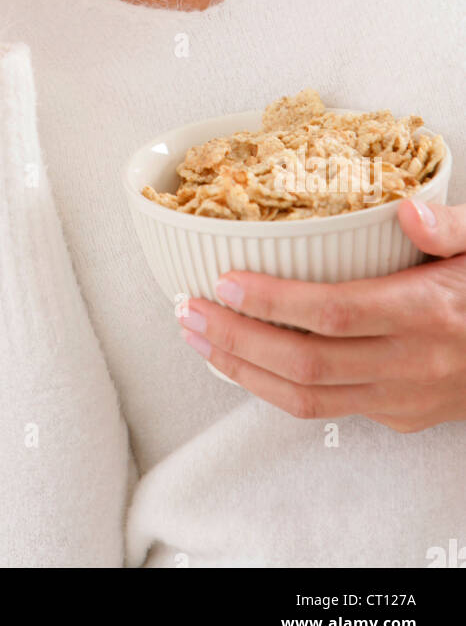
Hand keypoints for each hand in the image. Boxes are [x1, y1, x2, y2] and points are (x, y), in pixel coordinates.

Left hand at [177, 197, 465, 430]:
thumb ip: (453, 225)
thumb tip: (409, 208)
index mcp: (430, 312)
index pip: (334, 312)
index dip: (273, 301)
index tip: (223, 279)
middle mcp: (414, 364)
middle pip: (307, 363)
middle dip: (236, 339)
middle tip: (186, 310)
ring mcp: (405, 399)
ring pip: (309, 399)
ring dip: (242, 370)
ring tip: (196, 336)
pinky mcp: (400, 417)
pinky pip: (326, 410)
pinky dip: (273, 387)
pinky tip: (241, 361)